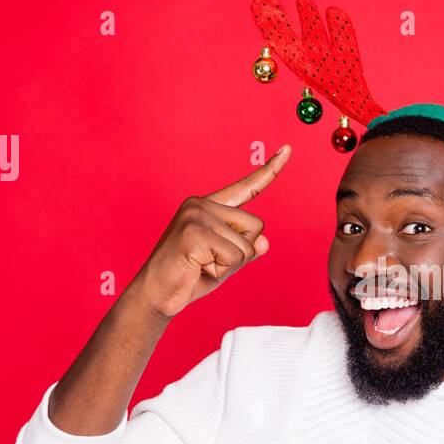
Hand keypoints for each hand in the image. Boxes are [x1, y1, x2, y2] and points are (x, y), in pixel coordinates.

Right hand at [129, 144, 290, 317]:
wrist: (156, 295)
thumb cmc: (188, 277)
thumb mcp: (225, 262)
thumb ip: (245, 248)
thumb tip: (264, 242)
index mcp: (208, 205)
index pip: (246, 187)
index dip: (269, 170)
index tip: (288, 149)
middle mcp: (201, 204)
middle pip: (255, 226)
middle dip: (241, 252)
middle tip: (208, 261)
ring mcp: (196, 215)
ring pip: (246, 245)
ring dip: (229, 264)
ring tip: (201, 265)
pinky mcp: (194, 233)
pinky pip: (234, 256)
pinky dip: (221, 270)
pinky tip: (197, 268)